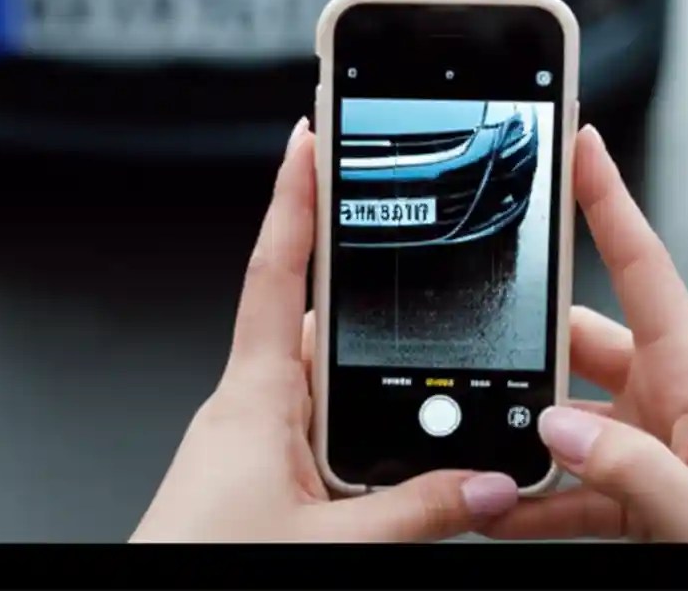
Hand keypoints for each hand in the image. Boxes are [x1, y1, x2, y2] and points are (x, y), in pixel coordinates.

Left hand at [131, 118, 518, 541]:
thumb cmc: (203, 569)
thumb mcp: (329, 540)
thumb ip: (415, 512)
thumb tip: (485, 486)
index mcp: (255, 397)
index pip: (275, 273)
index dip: (293, 199)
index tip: (310, 139)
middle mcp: (252, 407)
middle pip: (322, 331)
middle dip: (374, 317)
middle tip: (420, 295)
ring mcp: (253, 441)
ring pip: (327, 389)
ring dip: (371, 395)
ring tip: (416, 425)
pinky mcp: (256, 474)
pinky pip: (317, 431)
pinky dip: (357, 435)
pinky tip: (385, 470)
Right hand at [483, 126, 687, 542]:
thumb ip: (636, 471)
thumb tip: (557, 428)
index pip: (646, 271)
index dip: (611, 203)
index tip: (580, 148)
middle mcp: (670, 400)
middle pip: (582, 343)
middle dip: (531, 347)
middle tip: (485, 357)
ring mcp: (647, 442)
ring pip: (565, 414)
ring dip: (525, 433)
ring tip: (488, 451)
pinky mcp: (633, 486)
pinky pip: (568, 477)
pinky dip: (533, 495)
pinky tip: (506, 508)